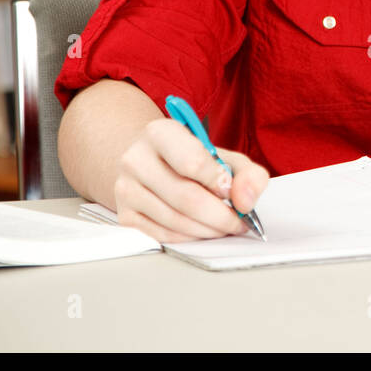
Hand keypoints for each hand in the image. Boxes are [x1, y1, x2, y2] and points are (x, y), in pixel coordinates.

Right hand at [113, 117, 268, 242]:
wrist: (149, 164)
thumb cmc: (191, 159)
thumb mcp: (222, 156)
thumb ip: (246, 173)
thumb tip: (245, 201)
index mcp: (160, 133)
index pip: (192, 162)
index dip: (219, 182)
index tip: (234, 193)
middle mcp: (135, 159)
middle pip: (185, 197)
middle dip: (220, 216)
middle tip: (239, 223)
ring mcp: (125, 188)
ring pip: (175, 220)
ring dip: (208, 230)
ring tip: (225, 227)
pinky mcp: (124, 215)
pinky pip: (162, 235)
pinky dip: (190, 238)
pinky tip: (203, 231)